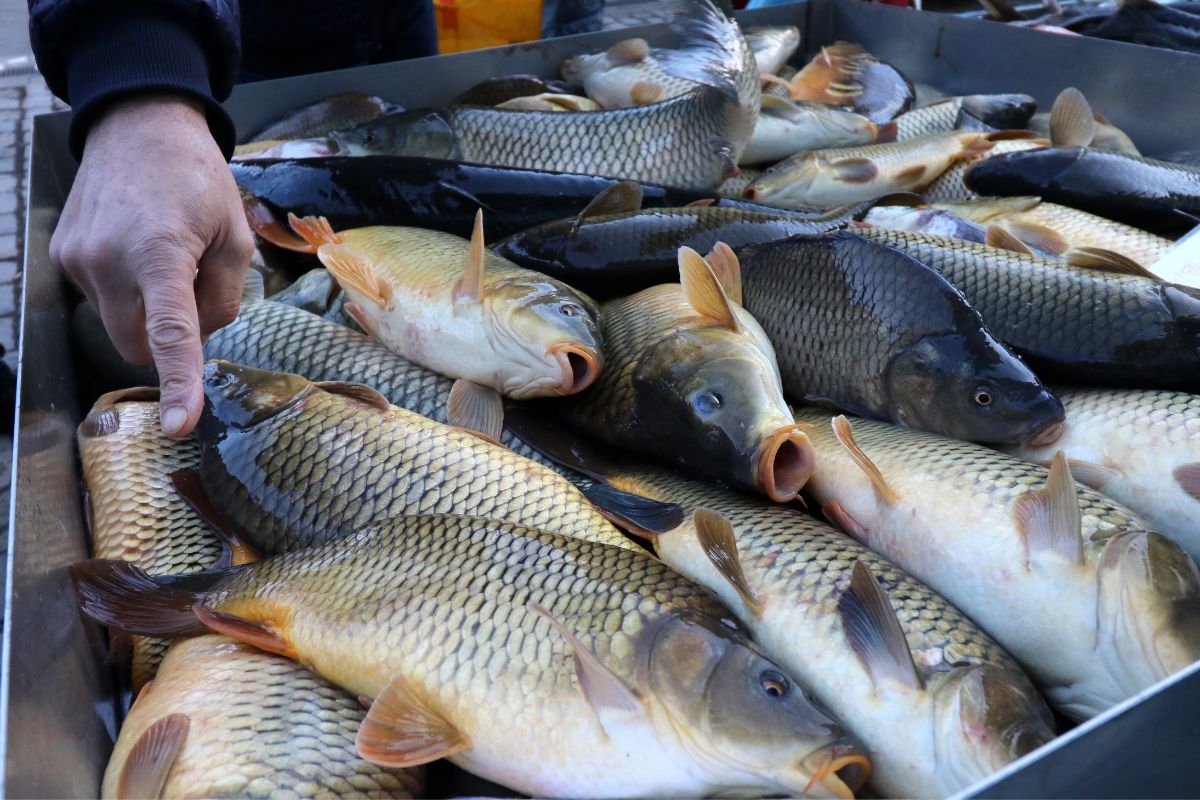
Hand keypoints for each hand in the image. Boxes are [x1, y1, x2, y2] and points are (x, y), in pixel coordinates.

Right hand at [51, 93, 253, 436]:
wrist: (138, 127)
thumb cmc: (198, 181)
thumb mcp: (236, 236)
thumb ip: (225, 297)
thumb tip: (199, 341)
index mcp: (161, 252)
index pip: (170, 332)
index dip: (177, 382)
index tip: (178, 424)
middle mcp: (109, 260)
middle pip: (140, 346)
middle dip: (169, 338)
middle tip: (193, 283)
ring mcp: (77, 260)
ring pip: (120, 327)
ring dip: (147, 312)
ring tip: (164, 257)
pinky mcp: (62, 256)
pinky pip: (102, 300)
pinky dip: (126, 292)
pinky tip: (137, 247)